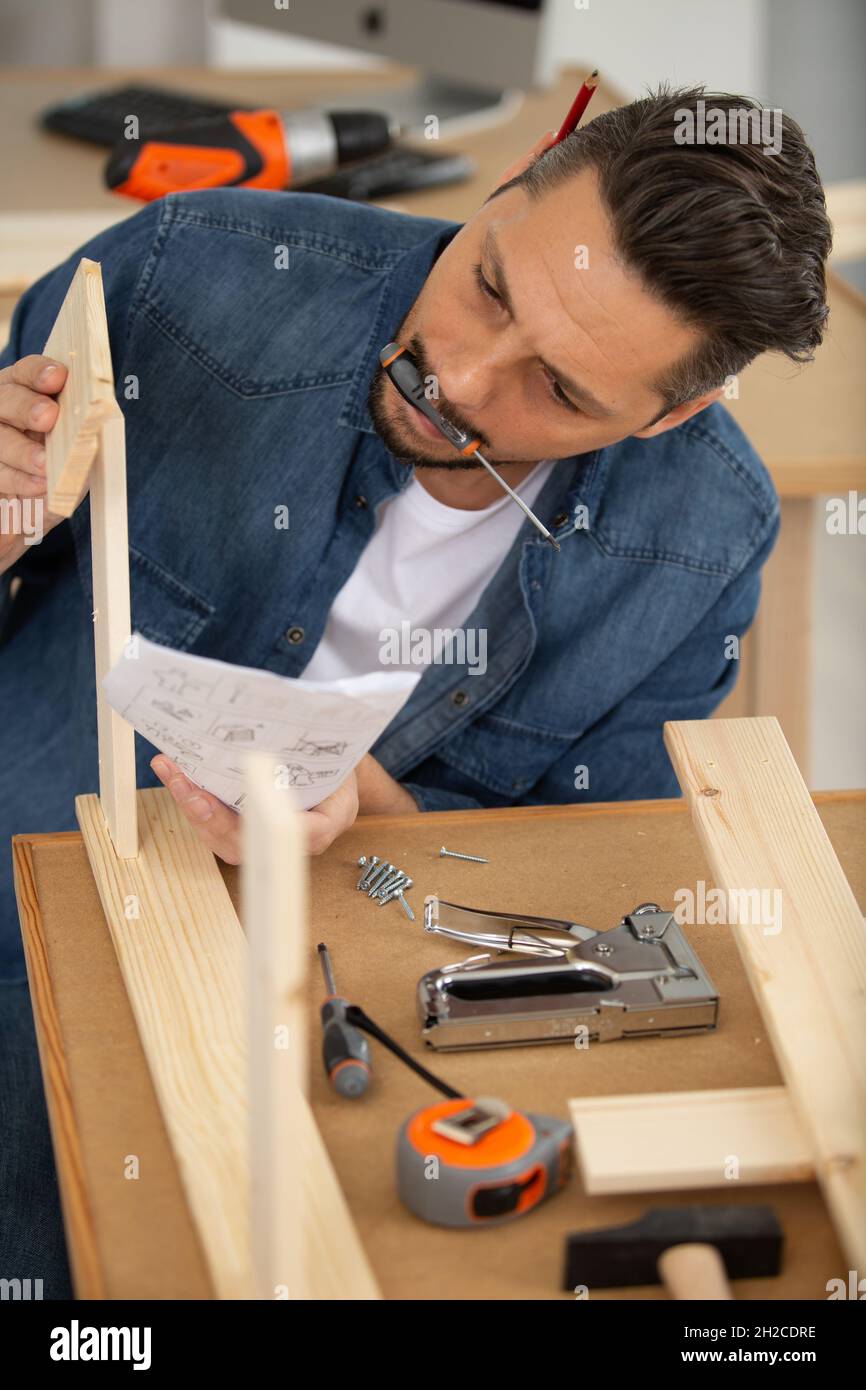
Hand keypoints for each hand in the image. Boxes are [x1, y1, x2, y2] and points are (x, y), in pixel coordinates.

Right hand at [0, 355, 68, 572]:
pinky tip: (36, 487)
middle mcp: (1, 413)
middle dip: (27, 406)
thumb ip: (82, 437)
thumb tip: (99, 425)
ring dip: (21, 451)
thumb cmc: (52, 480)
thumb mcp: (75, 457)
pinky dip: (16, 480)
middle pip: (5, 399)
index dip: (39, 372)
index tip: (58, 377)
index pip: (26, 374)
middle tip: (49, 416)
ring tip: (45, 466)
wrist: (19, 524)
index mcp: (23, 398)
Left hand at [150, 755, 358, 864]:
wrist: (333, 774)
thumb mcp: (338, 760)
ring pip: (222, 839)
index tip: (245, 807)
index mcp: (322, 826)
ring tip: (172, 774)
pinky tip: (174, 774)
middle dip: (212, 817)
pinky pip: (214, 828)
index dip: (265, 822)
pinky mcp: (243, 834)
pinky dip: (191, 801)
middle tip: (191, 792)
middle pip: (246, 844)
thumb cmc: (336, 766)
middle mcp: (290, 844)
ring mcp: (264, 843)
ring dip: (192, 807)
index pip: (293, 833)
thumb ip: (318, 759)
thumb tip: (283, 731)